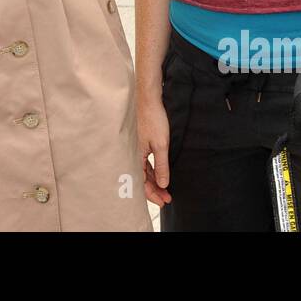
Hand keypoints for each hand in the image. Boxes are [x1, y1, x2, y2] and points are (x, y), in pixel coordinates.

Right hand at [138, 91, 172, 205]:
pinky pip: (145, 163)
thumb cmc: (153, 120)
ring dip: (155, 181)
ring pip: (144, 171)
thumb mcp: (161, 145)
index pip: (142, 183)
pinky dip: (152, 171)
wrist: (148, 100)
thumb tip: (164, 184)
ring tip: (166, 189)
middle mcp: (133, 155)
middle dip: (155, 190)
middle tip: (167, 198)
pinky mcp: (141, 144)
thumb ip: (162, 166)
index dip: (153, 194)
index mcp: (135, 157)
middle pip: (142, 179)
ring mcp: (136, 149)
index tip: (164, 201)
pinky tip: (160, 174)